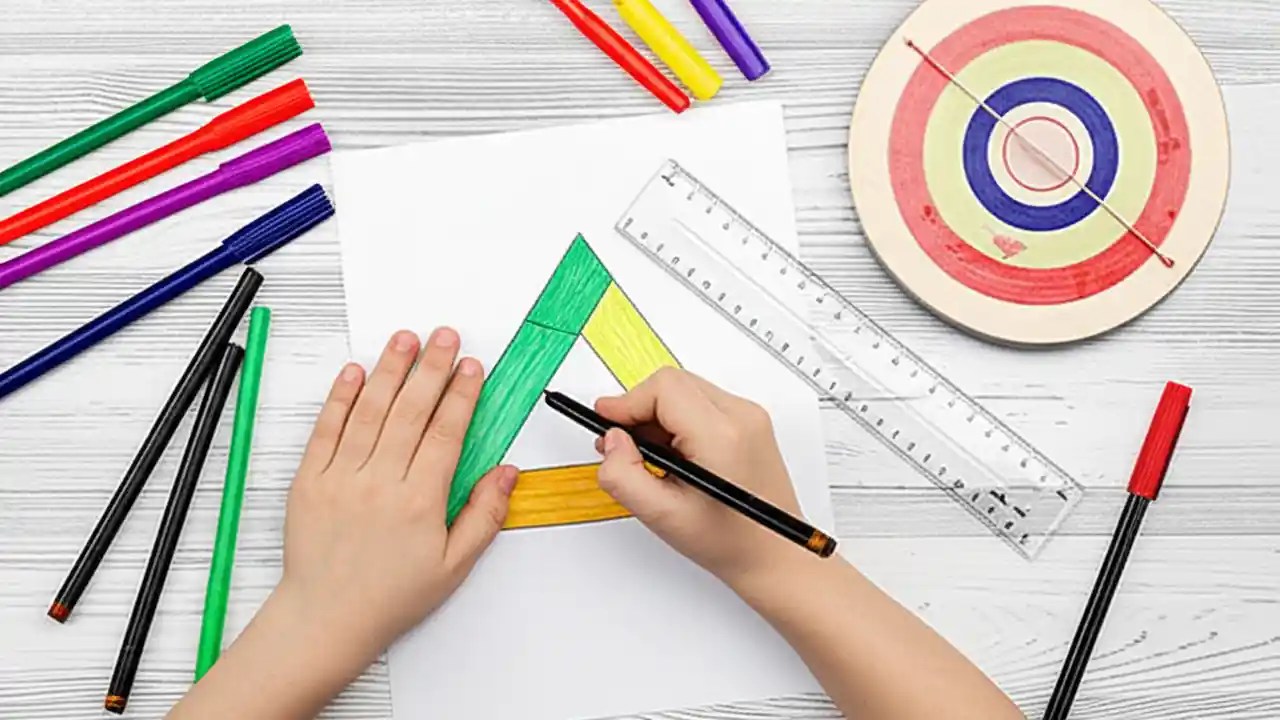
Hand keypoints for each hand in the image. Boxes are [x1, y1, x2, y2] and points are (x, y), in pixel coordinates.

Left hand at [277, 327, 517, 666]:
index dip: (462, 395)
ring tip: (405, 339)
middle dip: (432, 368)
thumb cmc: (390, 596)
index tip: (472, 368)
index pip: (446, 432)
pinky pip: (326, 429)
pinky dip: (340, 397)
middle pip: (410, 411)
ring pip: (369, 410)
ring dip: (390, 369)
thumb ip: (483, 515)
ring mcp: (340, 478)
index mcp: (419, 502)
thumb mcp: (453, 566)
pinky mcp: (308, 480)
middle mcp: (379, 483)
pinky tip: (355, 371)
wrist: (325, 618)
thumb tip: (506, 473)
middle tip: (445, 336)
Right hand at [593, 368, 807, 588]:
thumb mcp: (662, 516)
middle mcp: (742, 418)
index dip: (627, 402)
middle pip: (673, 384)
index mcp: (722, 436)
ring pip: (686, 390)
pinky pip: (702, 403)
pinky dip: (679, 421)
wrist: (775, 554)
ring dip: (659, 416)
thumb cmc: (731, 541)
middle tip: (623, 445)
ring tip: (651, 456)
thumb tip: (612, 441)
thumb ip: (623, 475)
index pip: (663, 388)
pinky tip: (675, 456)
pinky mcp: (751, 423)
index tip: (606, 421)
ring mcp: (750, 417)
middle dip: (640, 409)